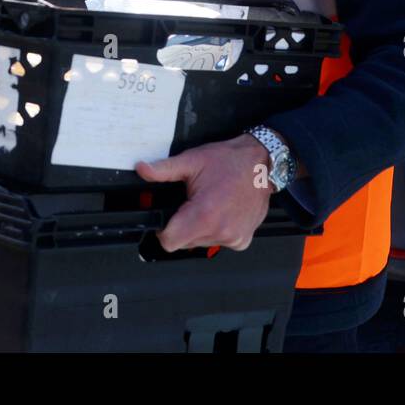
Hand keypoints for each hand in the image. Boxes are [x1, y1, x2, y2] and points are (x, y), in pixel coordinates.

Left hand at [135, 134, 272, 251]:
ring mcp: (233, 237)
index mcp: (203, 214)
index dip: (163, 230)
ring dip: (201, 228)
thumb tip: (142, 169)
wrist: (262, 163)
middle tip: (192, 203)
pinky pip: (220, 242)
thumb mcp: (192, 161)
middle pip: (184, 243)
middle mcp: (220, 230)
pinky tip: (223, 212)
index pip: (169, 242)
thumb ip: (164, 169)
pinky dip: (218, 230)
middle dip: (183, 226)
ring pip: (201, 243)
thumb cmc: (230, 161)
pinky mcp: (243, 239)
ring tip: (210, 204)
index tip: (168, 217)